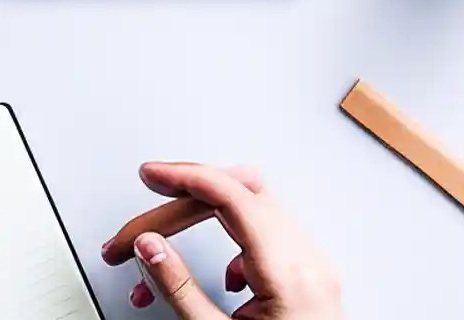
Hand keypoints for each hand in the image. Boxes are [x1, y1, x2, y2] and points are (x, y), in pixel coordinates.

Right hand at [102, 163, 341, 319]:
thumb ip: (180, 289)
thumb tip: (150, 246)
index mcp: (289, 275)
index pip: (232, 197)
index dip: (186, 177)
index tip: (152, 175)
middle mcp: (310, 263)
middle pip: (242, 197)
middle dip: (186, 200)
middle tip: (147, 205)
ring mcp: (316, 270)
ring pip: (257, 212)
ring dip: (208, 221)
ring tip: (169, 242)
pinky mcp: (312, 280)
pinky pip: (271, 238)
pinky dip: (235, 242)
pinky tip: (221, 274)